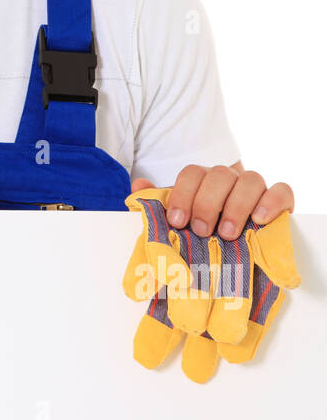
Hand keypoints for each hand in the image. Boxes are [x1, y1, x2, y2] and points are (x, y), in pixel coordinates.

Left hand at [130, 161, 293, 239]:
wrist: (237, 247)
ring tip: (227, 233)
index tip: (177, 221)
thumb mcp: (179, 221)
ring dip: (237, 206)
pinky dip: (272, 202)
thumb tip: (138, 186)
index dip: (182, 194)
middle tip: (202, 230)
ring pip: (250, 180)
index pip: (191, 173)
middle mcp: (228, 179)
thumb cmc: (203, 232)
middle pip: (219, 175)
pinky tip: (260, 219)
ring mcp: (254, 188)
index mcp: (202, 181)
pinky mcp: (279, 200)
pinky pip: (281, 190)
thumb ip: (157, 204)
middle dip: (207, 203)